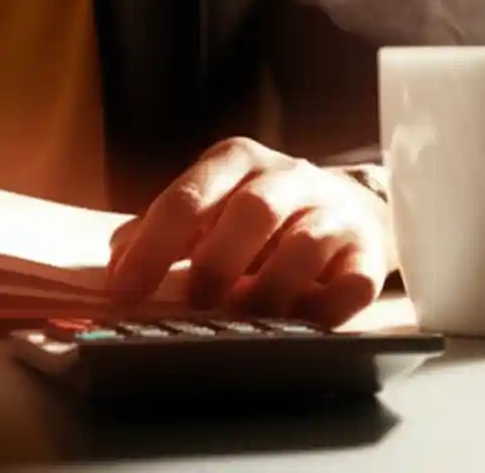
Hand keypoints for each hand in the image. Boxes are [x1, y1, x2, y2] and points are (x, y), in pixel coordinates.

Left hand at [107, 137, 392, 326]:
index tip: (124, 289)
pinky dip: (323, 308)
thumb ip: (160, 230)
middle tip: (196, 302)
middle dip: (217, 261)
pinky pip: (352, 282)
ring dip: (269, 288)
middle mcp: (287, 177)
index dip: (153, 247)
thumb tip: (116, 261)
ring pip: (304, 244)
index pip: (188, 197)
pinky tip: (298, 324)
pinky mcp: (368, 252)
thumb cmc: (260, 214)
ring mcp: (332, 212)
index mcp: (235, 161)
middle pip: (252, 211)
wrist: (352, 206)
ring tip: (244, 317)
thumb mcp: (209, 206)